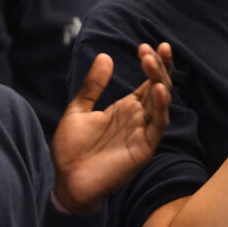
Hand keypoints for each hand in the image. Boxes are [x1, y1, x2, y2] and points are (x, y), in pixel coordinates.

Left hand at [51, 42, 171, 213]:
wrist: (65, 181)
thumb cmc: (71, 149)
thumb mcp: (78, 110)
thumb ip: (93, 86)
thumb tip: (105, 56)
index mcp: (126, 108)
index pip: (148, 81)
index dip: (153, 63)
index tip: (146, 45)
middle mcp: (139, 118)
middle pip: (159, 87)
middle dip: (159, 67)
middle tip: (153, 48)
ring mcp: (143, 132)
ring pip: (162, 102)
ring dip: (160, 81)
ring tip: (152, 61)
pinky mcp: (144, 148)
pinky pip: (158, 125)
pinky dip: (162, 107)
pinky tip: (158, 89)